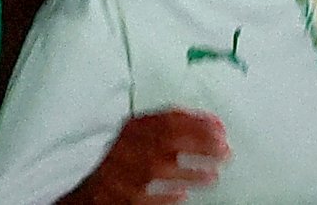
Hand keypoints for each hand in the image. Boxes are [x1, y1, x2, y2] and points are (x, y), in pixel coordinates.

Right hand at [72, 111, 228, 203]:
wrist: (92, 188)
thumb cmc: (122, 156)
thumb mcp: (139, 131)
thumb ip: (166, 121)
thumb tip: (208, 121)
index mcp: (134, 128)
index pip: (170, 119)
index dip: (200, 122)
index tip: (221, 128)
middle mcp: (130, 148)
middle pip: (172, 141)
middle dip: (203, 145)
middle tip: (224, 151)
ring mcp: (127, 174)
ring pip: (164, 171)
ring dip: (193, 173)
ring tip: (212, 175)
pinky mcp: (125, 198)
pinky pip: (150, 198)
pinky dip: (168, 196)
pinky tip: (183, 195)